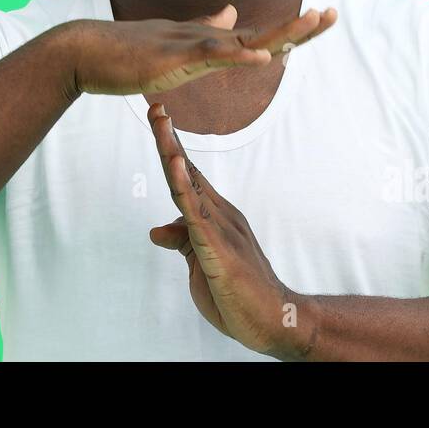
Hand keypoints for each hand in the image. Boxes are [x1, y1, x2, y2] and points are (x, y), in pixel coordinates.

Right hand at [67, 4, 337, 95]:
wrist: (84, 52)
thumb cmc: (124, 51)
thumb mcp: (172, 44)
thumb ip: (204, 31)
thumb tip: (231, 14)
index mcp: (206, 40)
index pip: (257, 36)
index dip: (291, 31)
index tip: (320, 20)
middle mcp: (204, 38)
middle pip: (261, 32)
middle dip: (299, 26)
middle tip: (333, 13)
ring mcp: (190, 45)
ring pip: (244, 38)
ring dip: (281, 31)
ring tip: (313, 21)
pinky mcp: (174, 57)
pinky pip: (214, 56)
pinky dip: (242, 55)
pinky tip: (267, 56)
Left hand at [146, 102, 316, 359]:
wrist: (273, 321)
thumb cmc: (238, 294)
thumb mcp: (200, 264)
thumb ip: (182, 241)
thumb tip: (155, 230)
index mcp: (214, 216)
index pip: (187, 177)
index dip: (170, 149)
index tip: (158, 119)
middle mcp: (219, 215)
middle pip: (186, 172)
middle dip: (168, 139)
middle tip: (155, 107)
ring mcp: (221, 229)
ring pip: (190, 186)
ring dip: (173, 154)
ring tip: (162, 124)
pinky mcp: (220, 250)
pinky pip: (197, 216)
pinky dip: (185, 190)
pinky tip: (176, 169)